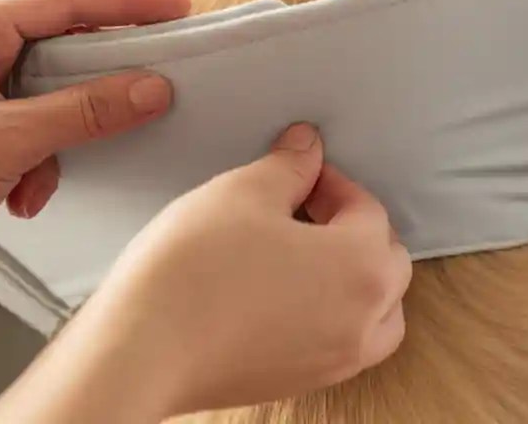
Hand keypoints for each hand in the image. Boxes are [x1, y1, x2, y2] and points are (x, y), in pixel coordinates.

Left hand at [0, 0, 189, 299]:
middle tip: (155, 85)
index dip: (127, 4)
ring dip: (65, 140)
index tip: (176, 10)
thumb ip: (86, 111)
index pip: (65, 1)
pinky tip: (23, 197)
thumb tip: (150, 88)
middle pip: (65, 48)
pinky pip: (38, 135)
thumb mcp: (9, 140)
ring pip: (56, 99)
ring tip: (47, 173)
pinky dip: (42, 167)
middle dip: (99, 84)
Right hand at [0, 124, 412, 422]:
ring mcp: (337, 358)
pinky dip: (333, 315)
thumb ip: (288, 166)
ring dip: (354, 278)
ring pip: (376, 311)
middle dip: (351, 228)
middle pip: (385, 261)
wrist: (142, 351)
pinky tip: (286, 296)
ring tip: (304, 255)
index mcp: (362, 265)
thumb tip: (307, 147)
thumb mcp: (241, 192)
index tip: (297, 172)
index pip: (368, 209)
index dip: (330, 182)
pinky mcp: (304, 380)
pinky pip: (344, 343)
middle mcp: (365, 318)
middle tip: (300, 207)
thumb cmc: (193, 271)